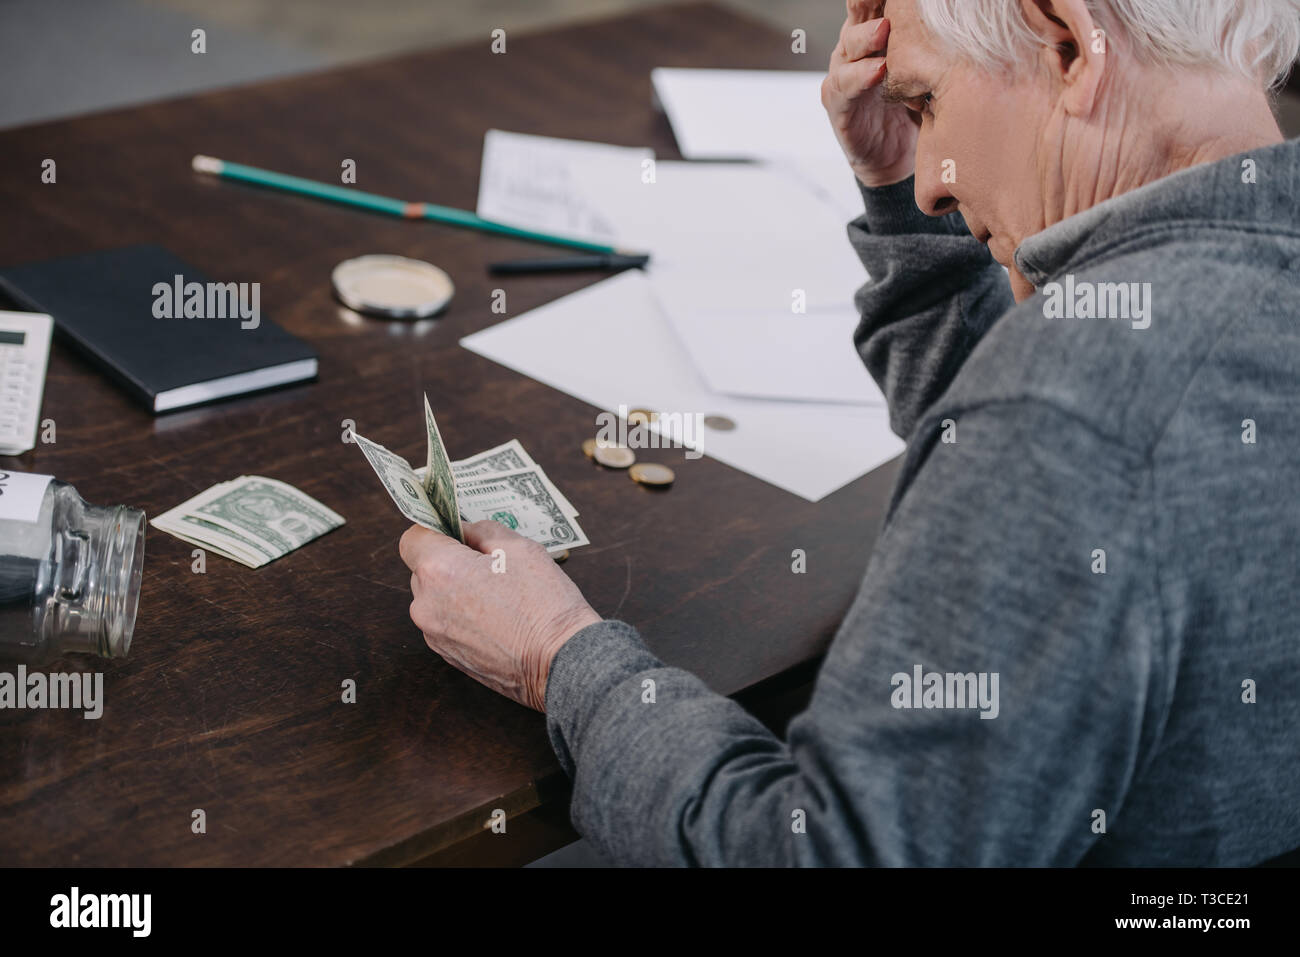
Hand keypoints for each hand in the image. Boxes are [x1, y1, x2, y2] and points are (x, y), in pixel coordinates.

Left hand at [399, 520, 601, 711]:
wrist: (559, 662)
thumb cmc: (543, 604)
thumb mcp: (520, 548)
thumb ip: (483, 530)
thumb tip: (466, 530)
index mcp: (439, 571)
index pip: (413, 538)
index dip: (436, 530)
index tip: (458, 533)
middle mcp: (426, 604)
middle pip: (423, 569)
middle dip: (449, 561)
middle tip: (489, 564)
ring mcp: (434, 634)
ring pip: (434, 597)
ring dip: (455, 590)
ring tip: (497, 595)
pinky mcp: (446, 655)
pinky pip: (445, 622)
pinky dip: (462, 615)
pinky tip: (496, 617)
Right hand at [821, 0, 918, 187]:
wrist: (896, 158)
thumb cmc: (915, 109)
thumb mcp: (928, 72)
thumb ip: (933, 47)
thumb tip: (965, 19)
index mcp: (878, 34)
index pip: (881, 3)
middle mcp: (858, 47)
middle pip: (861, 13)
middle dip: (871, 1)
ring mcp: (844, 72)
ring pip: (850, 45)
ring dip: (866, 36)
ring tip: (884, 30)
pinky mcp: (837, 102)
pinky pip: (844, 84)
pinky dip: (860, 76)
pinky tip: (878, 71)